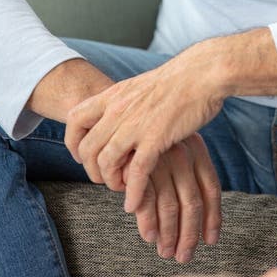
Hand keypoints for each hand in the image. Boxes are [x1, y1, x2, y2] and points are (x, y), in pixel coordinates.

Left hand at [65, 40, 224, 211]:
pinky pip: (135, 173)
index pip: (74, 118)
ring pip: (106, 162)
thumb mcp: (141, 85)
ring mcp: (136, 124)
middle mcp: (119, 109)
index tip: (83, 155)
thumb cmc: (179, 80)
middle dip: (92, 170)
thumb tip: (119, 116)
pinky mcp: (156, 138)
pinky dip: (132, 192)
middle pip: (87, 147)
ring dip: (110, 182)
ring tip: (121, 189)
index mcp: (114, 94)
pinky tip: (134, 203)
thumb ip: (126, 102)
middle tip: (105, 178)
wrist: (203, 73)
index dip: (73, 141)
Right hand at [130, 133, 221, 262]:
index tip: (210, 240)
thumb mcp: (175, 146)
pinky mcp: (139, 166)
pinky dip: (149, 223)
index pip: (211, 189)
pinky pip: (148, 202)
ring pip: (171, 207)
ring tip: (166, 252)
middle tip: (184, 256)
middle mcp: (183, 153)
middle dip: (189, 235)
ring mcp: (162, 159)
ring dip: (169, 235)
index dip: (212, 218)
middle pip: (193, 203)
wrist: (120, 113)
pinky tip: (149, 237)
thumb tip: (199, 221)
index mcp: (197, 148)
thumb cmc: (151, 136)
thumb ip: (186, 175)